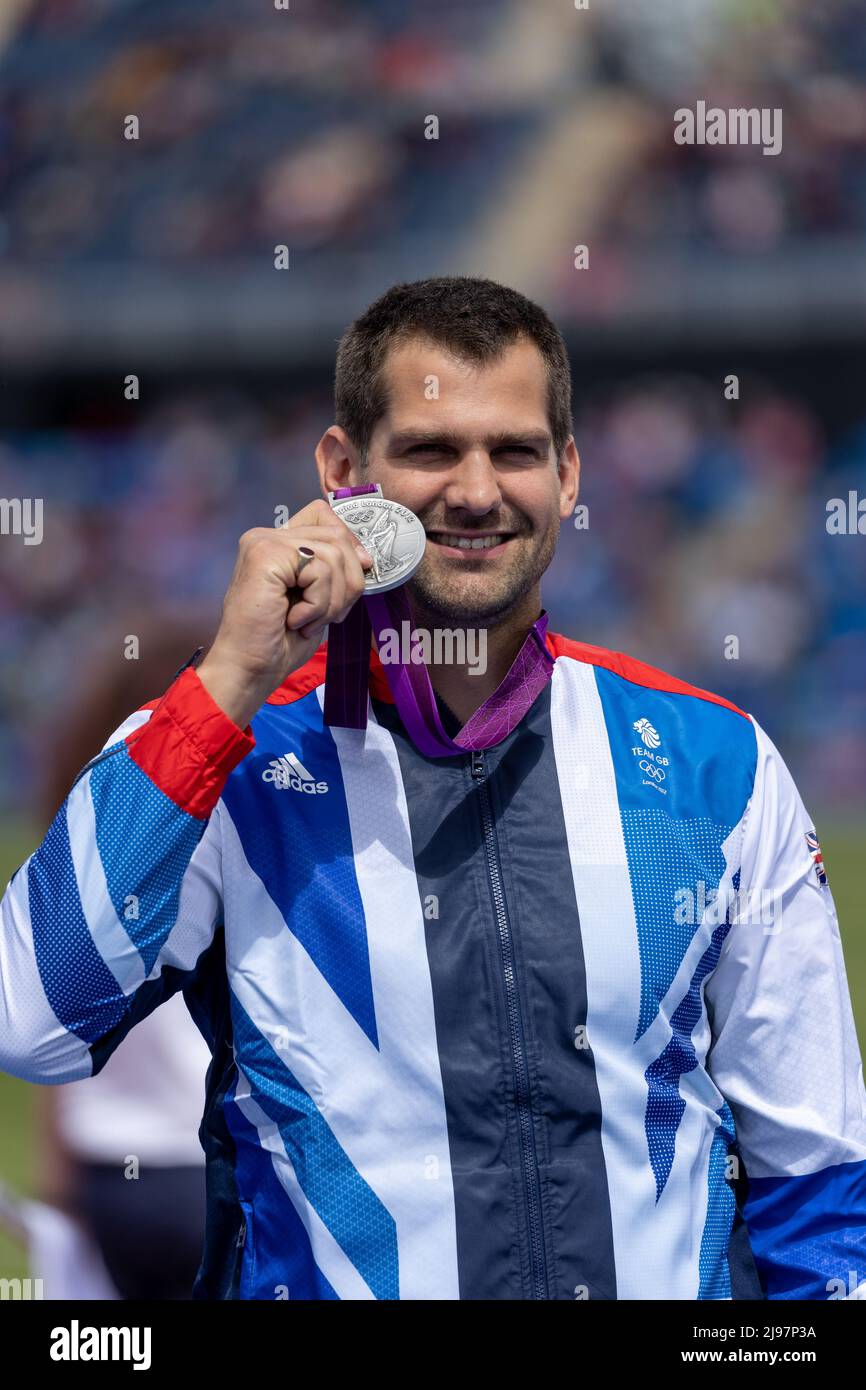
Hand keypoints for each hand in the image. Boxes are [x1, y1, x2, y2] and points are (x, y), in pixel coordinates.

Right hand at [197, 500, 371, 726]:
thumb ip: (335, 571)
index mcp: (278, 543)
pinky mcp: (265, 555)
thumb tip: (365, 557)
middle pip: (337, 535)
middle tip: (328, 615)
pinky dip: (318, 603)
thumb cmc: (281, 642)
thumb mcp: (319, 599)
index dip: (348, 544)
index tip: (351, 578)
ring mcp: (263, 542)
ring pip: (333, 554)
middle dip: (348, 582)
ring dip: (332, 599)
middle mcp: (267, 536)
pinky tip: (296, 620)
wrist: (250, 669)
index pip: (326, 516)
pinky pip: (319, 570)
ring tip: (308, 620)